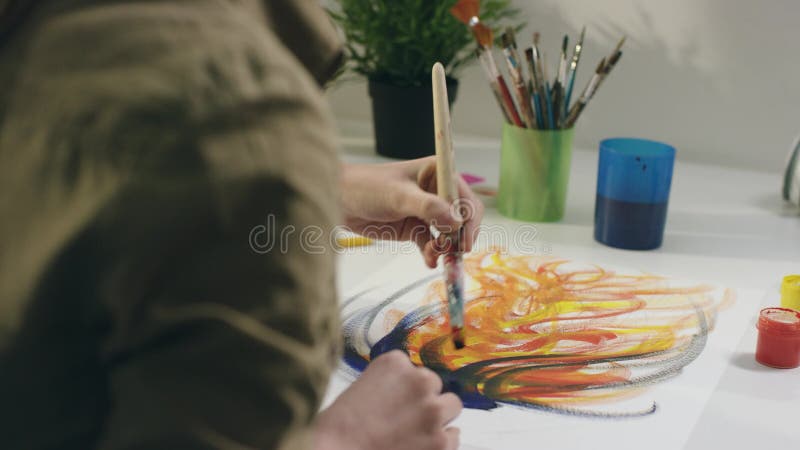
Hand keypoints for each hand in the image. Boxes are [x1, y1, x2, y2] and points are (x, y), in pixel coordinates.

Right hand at [314, 351, 461, 449]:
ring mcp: (433, 411)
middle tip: (406, 418)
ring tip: (416, 432)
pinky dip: (442, 442)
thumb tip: (404, 393)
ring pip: (452, 406)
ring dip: (438, 416)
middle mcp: (419, 381)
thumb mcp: (362, 388)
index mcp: (395, 363)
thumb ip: (389, 383)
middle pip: (435, 384)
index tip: (395, 400)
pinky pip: (454, 435)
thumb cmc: (339, 427)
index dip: (405, 387)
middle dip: (424, 399)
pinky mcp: (442, 441)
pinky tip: (420, 446)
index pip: (414, 369)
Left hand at [340, 157, 483, 267]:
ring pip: (448, 235)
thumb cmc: (367, 187)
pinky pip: (431, 245)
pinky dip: (432, 255)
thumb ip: (428, 208)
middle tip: (451, 255)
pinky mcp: (415, 229)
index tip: (464, 241)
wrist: (339, 201)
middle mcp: (437, 192)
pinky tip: (428, 261)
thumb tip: (456, 223)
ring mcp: (427, 213)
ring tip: (434, 257)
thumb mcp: (399, 195)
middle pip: (462, 219)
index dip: (469, 220)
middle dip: (458, 238)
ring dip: (445, 249)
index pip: (465, 198)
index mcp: (438, 174)